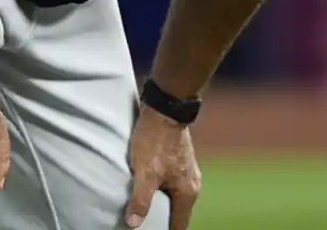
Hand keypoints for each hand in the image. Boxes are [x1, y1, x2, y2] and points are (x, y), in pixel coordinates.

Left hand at [124, 106, 200, 229]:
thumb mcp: (144, 173)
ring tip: (146, 210)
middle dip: (164, 221)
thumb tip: (133, 225)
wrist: (165, 107)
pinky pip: (171, 183)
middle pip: (178, 212)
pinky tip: (148, 188)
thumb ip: (140, 200)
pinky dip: (161, 190)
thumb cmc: (155, 140)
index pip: (179, 226)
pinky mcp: (179, 160)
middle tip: (147, 227)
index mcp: (187, 192)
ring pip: (174, 197)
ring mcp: (187, 171)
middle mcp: (192, 184)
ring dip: (161, 204)